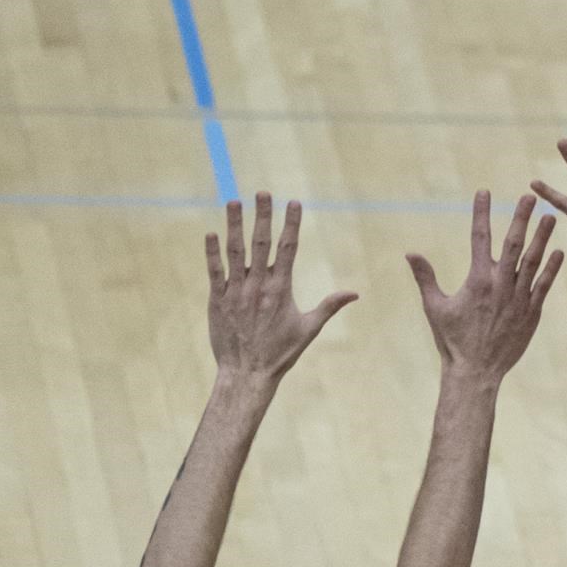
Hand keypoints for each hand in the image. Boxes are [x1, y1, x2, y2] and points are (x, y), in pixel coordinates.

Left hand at [206, 193, 357, 381]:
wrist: (247, 374)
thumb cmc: (280, 353)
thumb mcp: (309, 329)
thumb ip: (329, 306)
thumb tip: (355, 293)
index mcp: (281, 289)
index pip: (288, 248)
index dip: (291, 224)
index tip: (293, 203)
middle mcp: (258, 286)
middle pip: (261, 243)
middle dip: (262, 215)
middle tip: (262, 192)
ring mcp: (235, 292)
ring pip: (235, 252)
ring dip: (234, 225)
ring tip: (234, 201)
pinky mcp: (217, 301)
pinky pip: (214, 271)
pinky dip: (212, 252)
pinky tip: (211, 233)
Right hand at [408, 192, 563, 380]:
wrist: (476, 371)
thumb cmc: (452, 340)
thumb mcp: (435, 307)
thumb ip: (425, 277)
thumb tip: (410, 253)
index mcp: (477, 280)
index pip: (479, 237)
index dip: (481, 213)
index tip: (484, 191)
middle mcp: (500, 285)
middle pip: (513, 244)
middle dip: (521, 218)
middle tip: (530, 197)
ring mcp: (518, 298)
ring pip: (533, 261)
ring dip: (543, 238)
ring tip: (550, 217)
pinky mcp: (532, 312)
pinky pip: (544, 285)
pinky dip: (552, 268)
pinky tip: (559, 251)